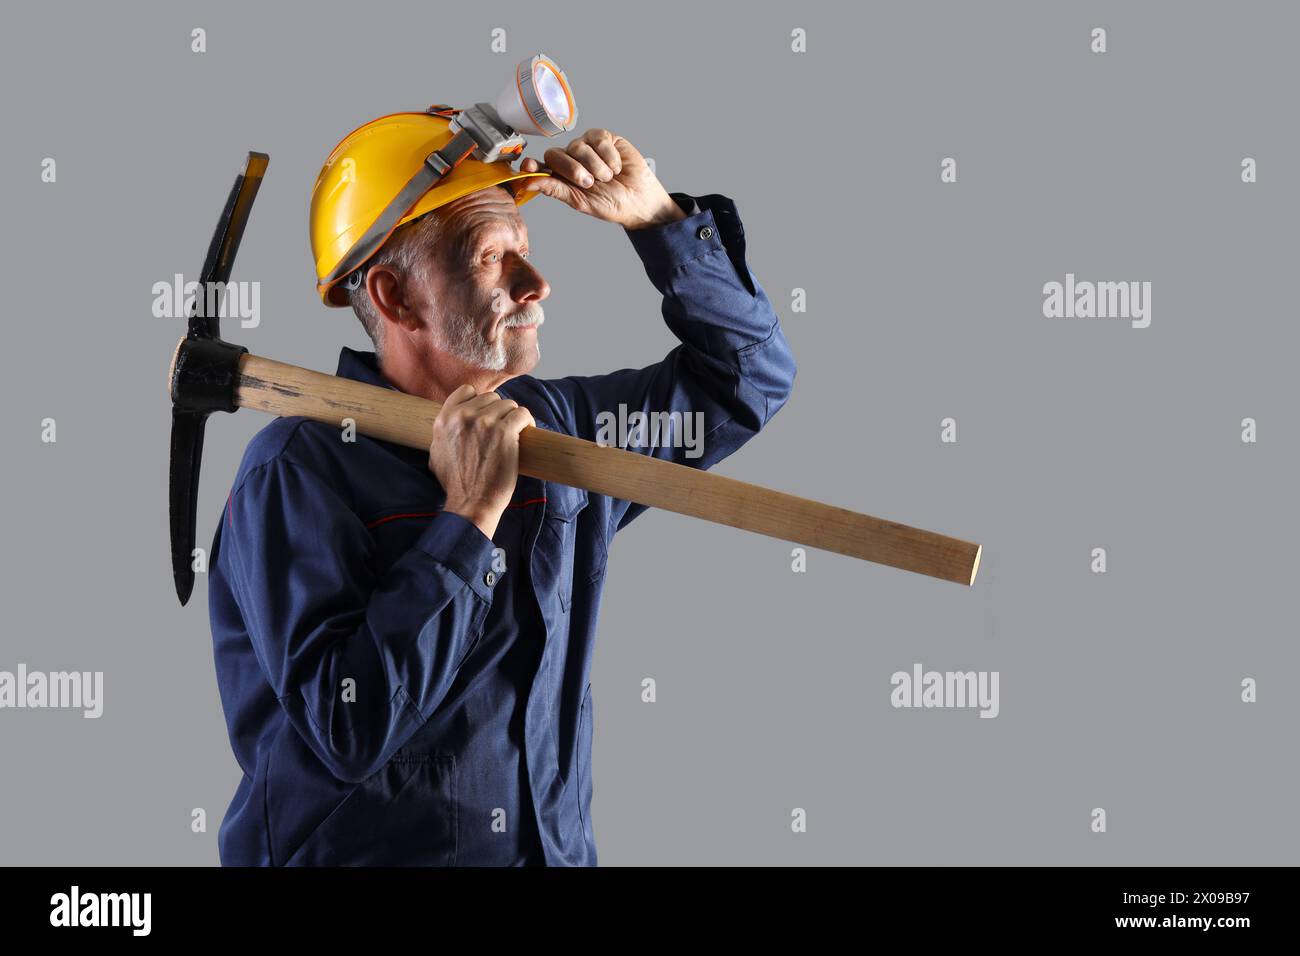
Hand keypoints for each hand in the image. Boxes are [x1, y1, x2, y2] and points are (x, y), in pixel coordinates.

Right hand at [428, 384, 535, 539]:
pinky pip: (522, 414)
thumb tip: (450, 423)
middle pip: (491, 398)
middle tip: (502, 430)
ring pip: (508, 405)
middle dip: (498, 413)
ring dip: (513, 418)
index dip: (480, 402)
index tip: (486, 416)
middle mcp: (463, 416)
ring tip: (514, 434)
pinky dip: (527, 422)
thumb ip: (443, 433)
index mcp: (445, 418)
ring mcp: (484, 423)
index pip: (467, 390)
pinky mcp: (504, 432)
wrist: (470, 503)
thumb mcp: (436, 453)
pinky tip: (526, 432)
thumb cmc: (455, 483)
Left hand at [518, 128, 685, 229]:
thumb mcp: (580, 201)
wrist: (639, 199)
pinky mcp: (603, 138)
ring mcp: (586, 146)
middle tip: (590, 183)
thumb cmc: (611, 203)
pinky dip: (609, 156)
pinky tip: (616, 166)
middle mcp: (570, 158)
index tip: (528, 166)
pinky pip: (598, 139)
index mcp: (561, 176)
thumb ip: (555, 189)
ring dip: (596, 166)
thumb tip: (528, 182)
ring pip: (578, 146)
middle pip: (557, 154)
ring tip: (608, 177)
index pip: (541, 166)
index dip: (533, 165)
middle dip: (573, 170)